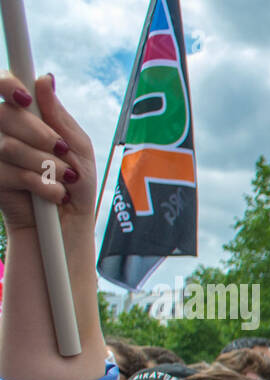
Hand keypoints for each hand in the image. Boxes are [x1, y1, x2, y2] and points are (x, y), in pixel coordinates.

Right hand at [0, 73, 94, 232]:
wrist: (69, 225)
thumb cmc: (76, 183)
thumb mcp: (77, 148)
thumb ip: (59, 117)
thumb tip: (45, 79)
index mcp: (23, 117)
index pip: (3, 86)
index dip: (6, 84)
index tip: (25, 98)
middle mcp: (4, 131)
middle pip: (4, 114)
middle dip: (38, 134)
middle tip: (61, 151)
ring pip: (7, 144)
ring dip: (44, 164)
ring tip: (63, 178)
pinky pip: (9, 171)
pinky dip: (38, 183)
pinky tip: (53, 193)